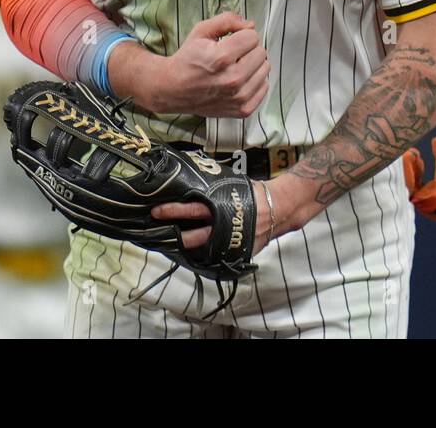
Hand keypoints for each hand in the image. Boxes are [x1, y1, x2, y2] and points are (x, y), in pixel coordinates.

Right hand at [119, 12, 270, 116]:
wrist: (174, 90)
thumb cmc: (188, 59)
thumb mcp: (201, 32)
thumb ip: (227, 21)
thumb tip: (251, 25)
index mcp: (221, 58)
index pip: (252, 36)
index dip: (241, 35)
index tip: (229, 42)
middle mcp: (233, 79)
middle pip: (261, 52)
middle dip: (247, 50)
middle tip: (232, 56)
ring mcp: (239, 97)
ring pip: (265, 69)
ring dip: (252, 65)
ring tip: (234, 68)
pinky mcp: (243, 110)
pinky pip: (264, 87)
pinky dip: (254, 81)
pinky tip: (239, 81)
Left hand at [151, 174, 322, 254]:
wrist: (279, 208)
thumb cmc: (252, 193)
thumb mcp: (229, 185)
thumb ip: (211, 188)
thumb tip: (188, 180)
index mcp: (220, 207)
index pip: (192, 209)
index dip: (173, 210)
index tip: (156, 210)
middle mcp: (223, 227)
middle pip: (193, 235)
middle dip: (173, 234)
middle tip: (156, 231)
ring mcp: (229, 243)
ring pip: (201, 249)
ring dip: (184, 247)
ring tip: (168, 243)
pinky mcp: (236, 253)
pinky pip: (215, 255)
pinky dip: (202, 254)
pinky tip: (190, 252)